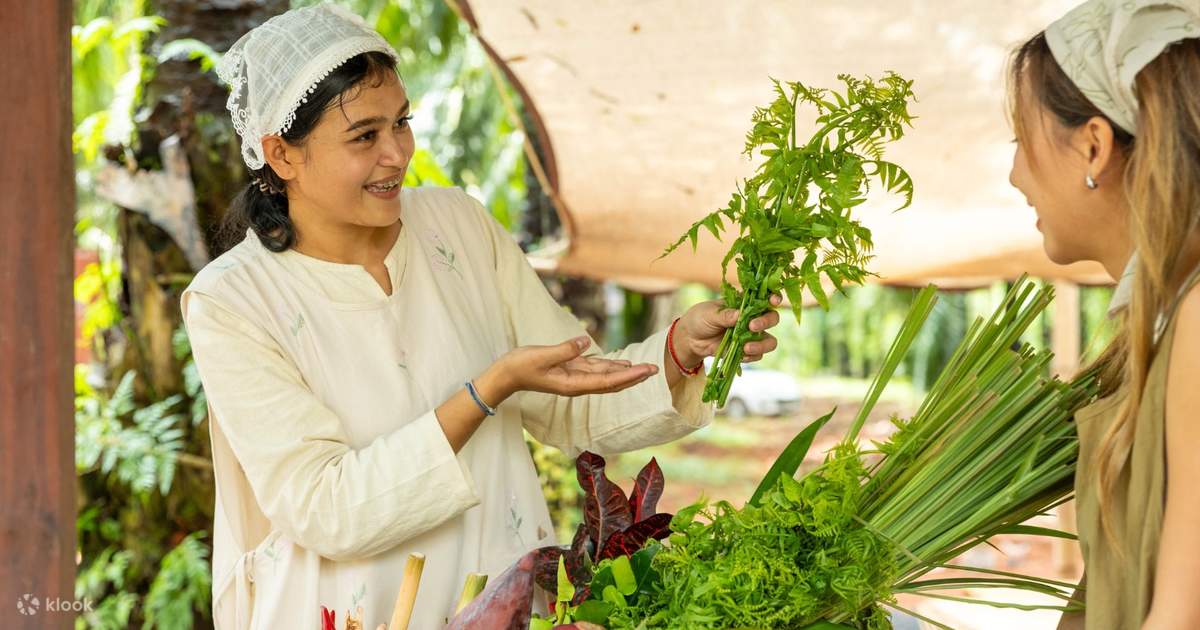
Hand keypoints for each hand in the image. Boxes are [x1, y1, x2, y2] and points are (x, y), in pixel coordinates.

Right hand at [494, 335, 657, 397]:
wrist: (505, 375)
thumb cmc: (520, 366)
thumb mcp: (541, 356)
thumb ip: (564, 350)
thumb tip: (586, 342)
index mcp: (572, 384)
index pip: (606, 382)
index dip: (628, 376)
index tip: (645, 371)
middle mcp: (577, 383)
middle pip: (611, 381)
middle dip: (634, 376)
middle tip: (655, 369)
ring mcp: (574, 377)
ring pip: (605, 376)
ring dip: (626, 372)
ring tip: (645, 368)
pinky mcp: (569, 369)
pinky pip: (595, 368)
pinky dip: (610, 366)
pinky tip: (622, 364)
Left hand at [674, 293, 783, 366]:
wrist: (690, 339)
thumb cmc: (700, 319)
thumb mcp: (709, 314)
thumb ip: (725, 315)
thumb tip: (740, 314)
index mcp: (744, 303)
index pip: (764, 298)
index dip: (774, 298)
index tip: (773, 301)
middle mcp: (752, 318)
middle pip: (772, 318)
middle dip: (766, 322)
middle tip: (752, 326)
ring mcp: (750, 336)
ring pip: (769, 341)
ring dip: (762, 345)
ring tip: (746, 347)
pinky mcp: (746, 350)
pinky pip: (757, 355)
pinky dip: (751, 356)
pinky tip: (741, 354)